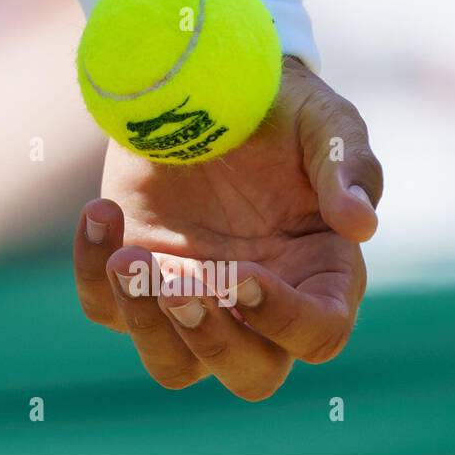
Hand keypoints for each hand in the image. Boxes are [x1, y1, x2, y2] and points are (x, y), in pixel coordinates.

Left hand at [72, 57, 383, 400]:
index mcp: (319, 274)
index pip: (317, 334)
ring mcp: (193, 297)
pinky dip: (92, 270)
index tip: (240, 276)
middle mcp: (257, 304)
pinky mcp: (135, 277)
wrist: (203, 79)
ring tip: (125, 256)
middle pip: (249, 375)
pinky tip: (100, 211)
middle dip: (210, 341)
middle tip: (172, 283)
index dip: (282, 320)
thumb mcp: (323, 123)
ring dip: (145, 323)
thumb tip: (361, 225)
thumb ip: (350, 167)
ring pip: (172, 364)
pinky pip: (106, 307)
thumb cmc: (279, 109)